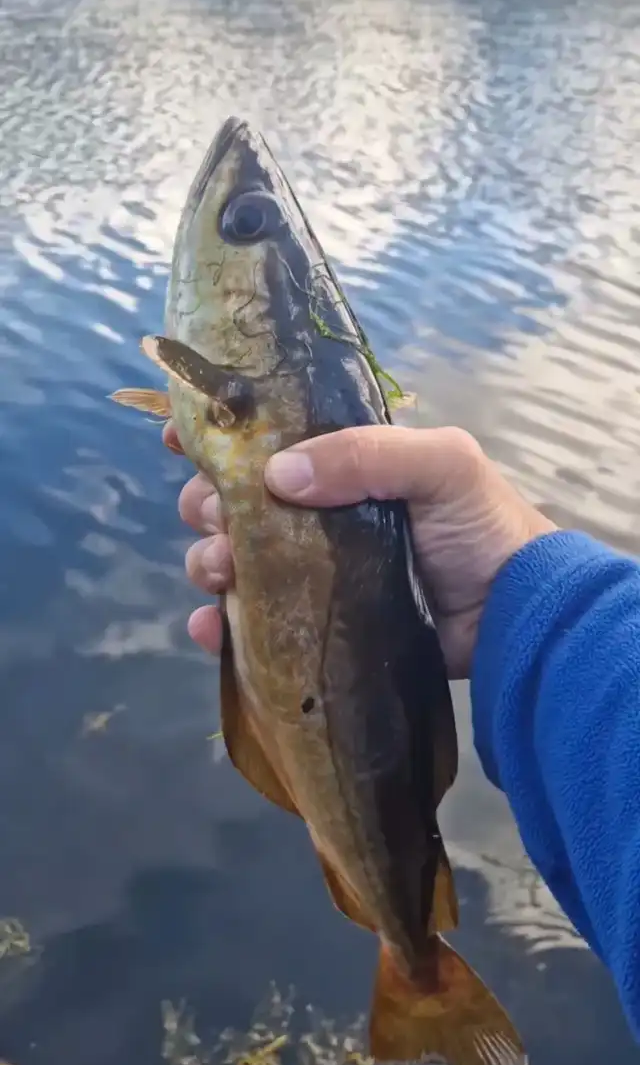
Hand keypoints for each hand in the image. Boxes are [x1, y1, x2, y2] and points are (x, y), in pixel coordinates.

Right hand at [165, 421, 555, 678]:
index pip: (267, 441)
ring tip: (221, 571)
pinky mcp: (311, 628)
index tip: (177, 438)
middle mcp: (317, 515)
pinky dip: (216, 626)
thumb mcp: (441, 464)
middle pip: (234, 501)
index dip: (218, 436)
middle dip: (206, 504)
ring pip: (231, 559)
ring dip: (207, 560)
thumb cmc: (482, 528)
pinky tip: (209, 628)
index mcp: (342, 466)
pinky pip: (247, 624)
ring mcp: (310, 574)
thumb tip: (275, 475)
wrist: (514, 615)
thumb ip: (366, 454)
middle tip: (216, 517)